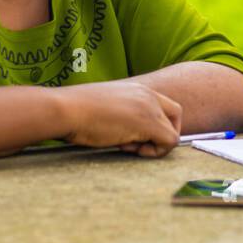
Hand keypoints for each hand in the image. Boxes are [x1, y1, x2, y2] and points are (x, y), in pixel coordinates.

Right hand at [59, 81, 181, 157]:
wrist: (65, 109)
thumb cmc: (76, 112)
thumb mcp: (106, 107)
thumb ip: (123, 114)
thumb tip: (127, 132)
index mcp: (137, 89)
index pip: (165, 105)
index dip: (157, 124)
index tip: (134, 135)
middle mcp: (148, 95)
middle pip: (176, 116)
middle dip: (163, 134)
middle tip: (138, 144)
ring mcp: (150, 108)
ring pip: (173, 132)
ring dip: (153, 145)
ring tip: (125, 145)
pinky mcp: (148, 123)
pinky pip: (170, 142)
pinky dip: (154, 152)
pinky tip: (127, 148)